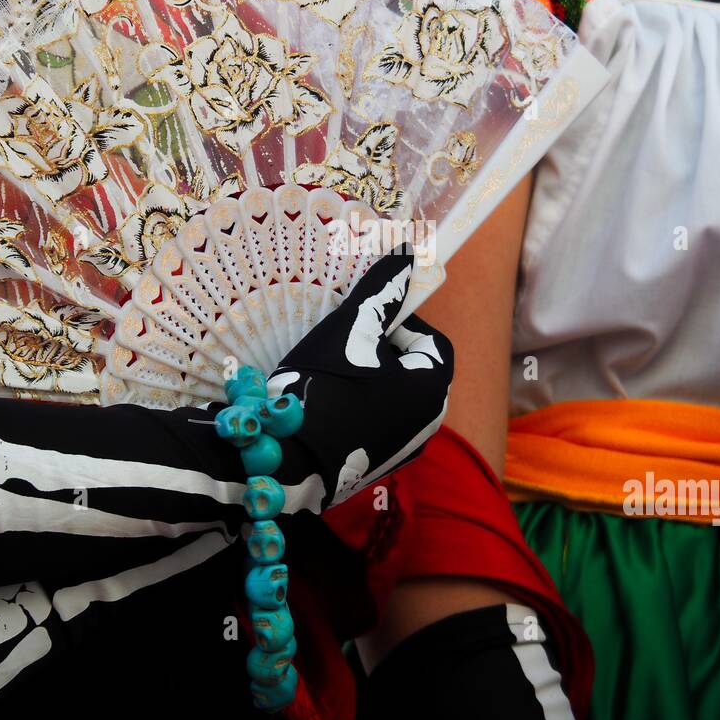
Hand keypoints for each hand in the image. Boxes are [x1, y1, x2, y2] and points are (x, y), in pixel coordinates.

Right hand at [266, 249, 452, 511]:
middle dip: (379, 350)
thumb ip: (381, 291)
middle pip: (412, 368)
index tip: (364, 320)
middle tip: (342, 344)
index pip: (431, 340)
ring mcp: (404, 448)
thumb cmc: (323, 389)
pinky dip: (357, 406)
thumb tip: (408, 254)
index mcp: (432, 389)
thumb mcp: (350, 329)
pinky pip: (377, 422)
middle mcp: (429, 423)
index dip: (399, 321)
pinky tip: (324, 403)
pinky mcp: (379, 465)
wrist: (288, 465)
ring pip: (393, 395)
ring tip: (328, 372)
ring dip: (367, 377)